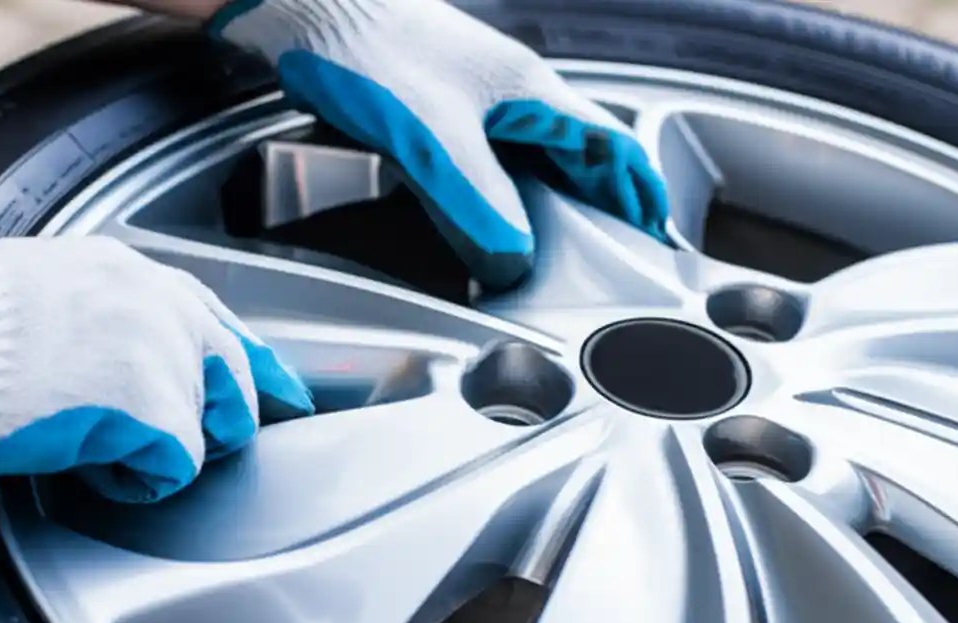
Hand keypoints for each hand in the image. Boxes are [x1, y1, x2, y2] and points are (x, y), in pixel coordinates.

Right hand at [0, 223, 313, 502]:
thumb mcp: (38, 292)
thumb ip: (98, 317)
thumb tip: (109, 357)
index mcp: (128, 273)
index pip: (217, 319)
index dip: (250, 365)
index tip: (282, 392)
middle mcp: (160, 305)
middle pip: (236, 374)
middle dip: (218, 417)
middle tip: (175, 444)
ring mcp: (161, 353)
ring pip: (205, 425)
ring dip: (160, 447)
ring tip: (95, 446)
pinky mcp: (149, 407)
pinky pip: (177, 464)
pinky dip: (140, 479)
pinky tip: (91, 465)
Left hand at [209, 0, 670, 289]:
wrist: (304, 5)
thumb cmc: (368, 47)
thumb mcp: (435, 144)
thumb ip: (479, 208)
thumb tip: (513, 262)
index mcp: (530, 92)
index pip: (611, 146)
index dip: (638, 191)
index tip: (653, 232)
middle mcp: (510, 89)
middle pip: (578, 151)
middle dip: (602, 200)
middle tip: (612, 247)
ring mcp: (472, 93)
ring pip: (532, 151)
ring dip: (552, 195)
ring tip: (556, 239)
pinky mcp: (432, 100)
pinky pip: (488, 151)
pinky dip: (503, 185)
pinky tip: (482, 207)